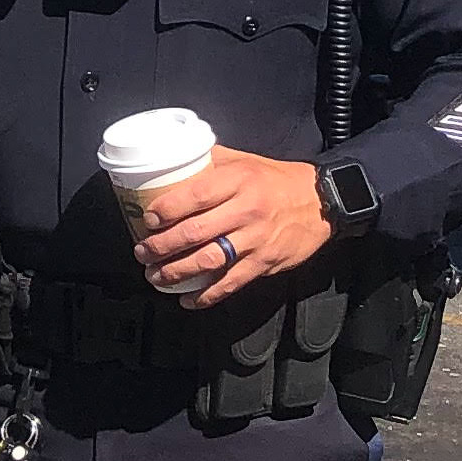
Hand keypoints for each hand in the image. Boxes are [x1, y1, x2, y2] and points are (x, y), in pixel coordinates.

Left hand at [132, 146, 333, 307]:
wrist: (320, 202)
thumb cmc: (273, 179)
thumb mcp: (241, 161)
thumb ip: (207, 161)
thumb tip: (168, 162)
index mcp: (237, 181)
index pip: (195, 195)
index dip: (166, 209)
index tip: (147, 220)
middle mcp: (245, 211)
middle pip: (195, 232)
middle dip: (162, 246)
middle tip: (141, 253)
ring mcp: (256, 240)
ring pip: (209, 261)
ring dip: (177, 272)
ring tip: (155, 277)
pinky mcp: (265, 263)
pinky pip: (232, 283)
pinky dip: (207, 294)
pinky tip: (187, 299)